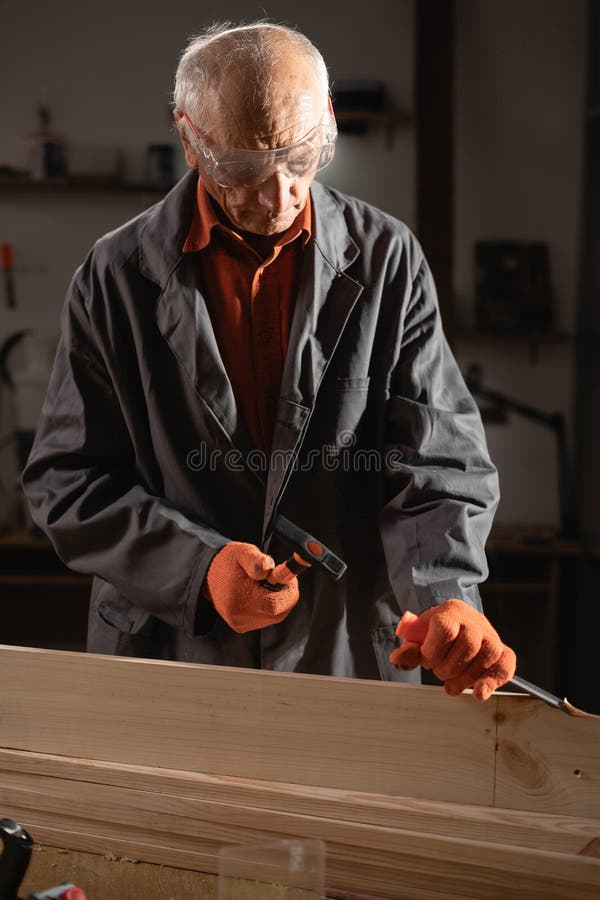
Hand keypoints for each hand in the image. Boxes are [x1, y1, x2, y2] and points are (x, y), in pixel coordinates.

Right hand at [204, 542, 298, 632]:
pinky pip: (266, 618)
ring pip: (274, 616)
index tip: (288, 577)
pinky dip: (269, 606)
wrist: (207, 574)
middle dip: (285, 595)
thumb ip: (258, 560)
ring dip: (277, 600)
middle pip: (278, 613)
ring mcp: (240, 624)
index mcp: (239, 600)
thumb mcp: (243, 552)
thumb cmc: (229, 561)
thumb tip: (268, 570)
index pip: (275, 604)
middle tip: (278, 578)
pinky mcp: (241, 626)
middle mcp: (240, 617)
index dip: (288, 592)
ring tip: (265, 584)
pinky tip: (259, 594)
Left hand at [389, 599, 515, 699]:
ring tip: (452, 685)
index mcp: (450, 611)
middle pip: (468, 644)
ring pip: (487, 655)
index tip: (426, 660)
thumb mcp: (418, 637)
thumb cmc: (434, 633)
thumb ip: (409, 649)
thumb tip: (399, 660)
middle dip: (449, 666)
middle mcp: (474, 620)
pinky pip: (506, 664)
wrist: (455, 624)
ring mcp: (490, 635)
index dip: (433, 650)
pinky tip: (479, 692)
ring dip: (467, 677)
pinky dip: (493, 680)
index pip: (445, 628)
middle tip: (439, 672)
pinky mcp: (502, 651)